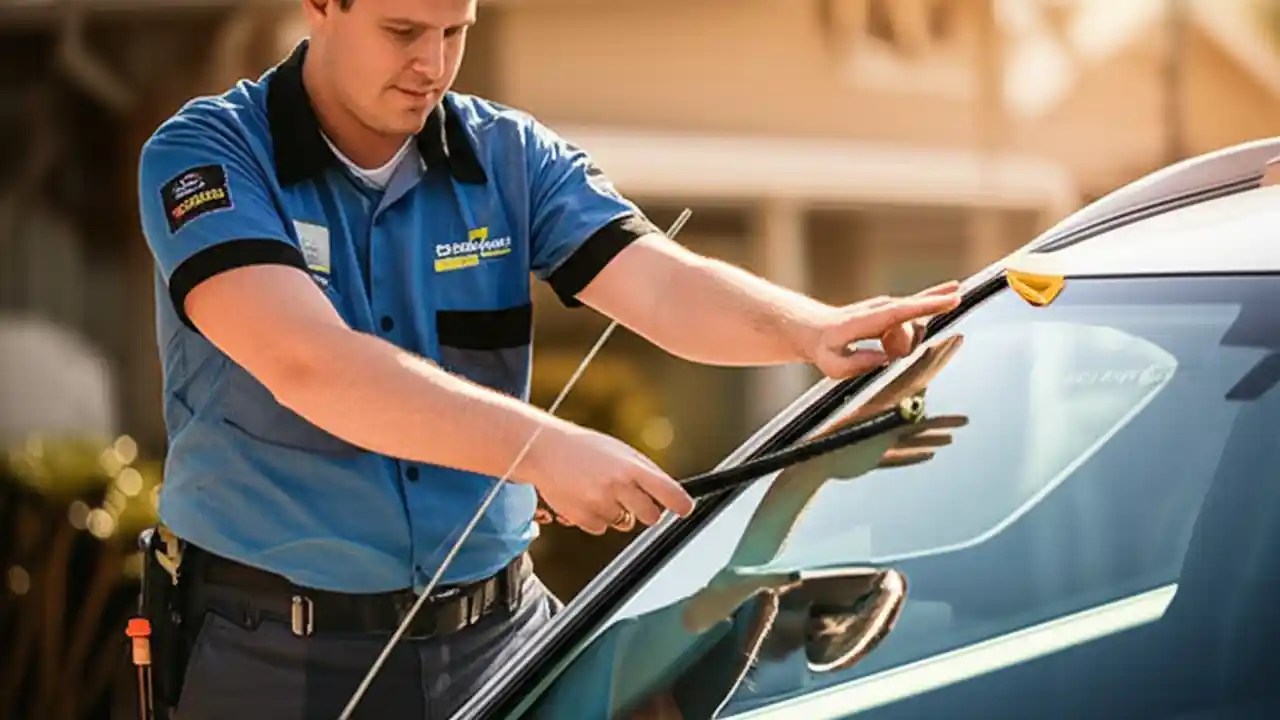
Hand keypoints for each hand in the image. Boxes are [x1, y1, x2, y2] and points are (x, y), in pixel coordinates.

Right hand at [527, 423, 694, 534]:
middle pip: (651, 516)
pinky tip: (583, 496)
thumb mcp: (619, 451)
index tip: (685, 508)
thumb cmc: (585, 449)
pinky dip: (595, 517)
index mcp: (631, 467)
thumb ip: (643, 472)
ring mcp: (601, 503)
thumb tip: (666, 494)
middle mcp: (619, 486)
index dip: (680, 503)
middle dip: (647, 512)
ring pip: (623, 523)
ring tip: (597, 489)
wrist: (544, 450)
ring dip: (616, 511)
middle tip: (633, 499)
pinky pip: (601, 528)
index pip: (667, 490)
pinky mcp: (583, 517)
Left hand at [810, 281, 961, 378]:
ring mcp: (890, 307)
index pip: (901, 312)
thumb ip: (856, 364)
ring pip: (915, 327)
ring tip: (883, 352)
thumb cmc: (826, 348)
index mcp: (866, 320)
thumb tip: (884, 359)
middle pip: (915, 313)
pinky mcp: (896, 311)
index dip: (927, 306)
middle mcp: (881, 309)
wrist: (818, 330)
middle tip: (929, 320)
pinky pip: (919, 311)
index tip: (952, 300)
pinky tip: (955, 290)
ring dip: (905, 346)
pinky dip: (933, 306)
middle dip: (927, 319)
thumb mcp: (831, 364)